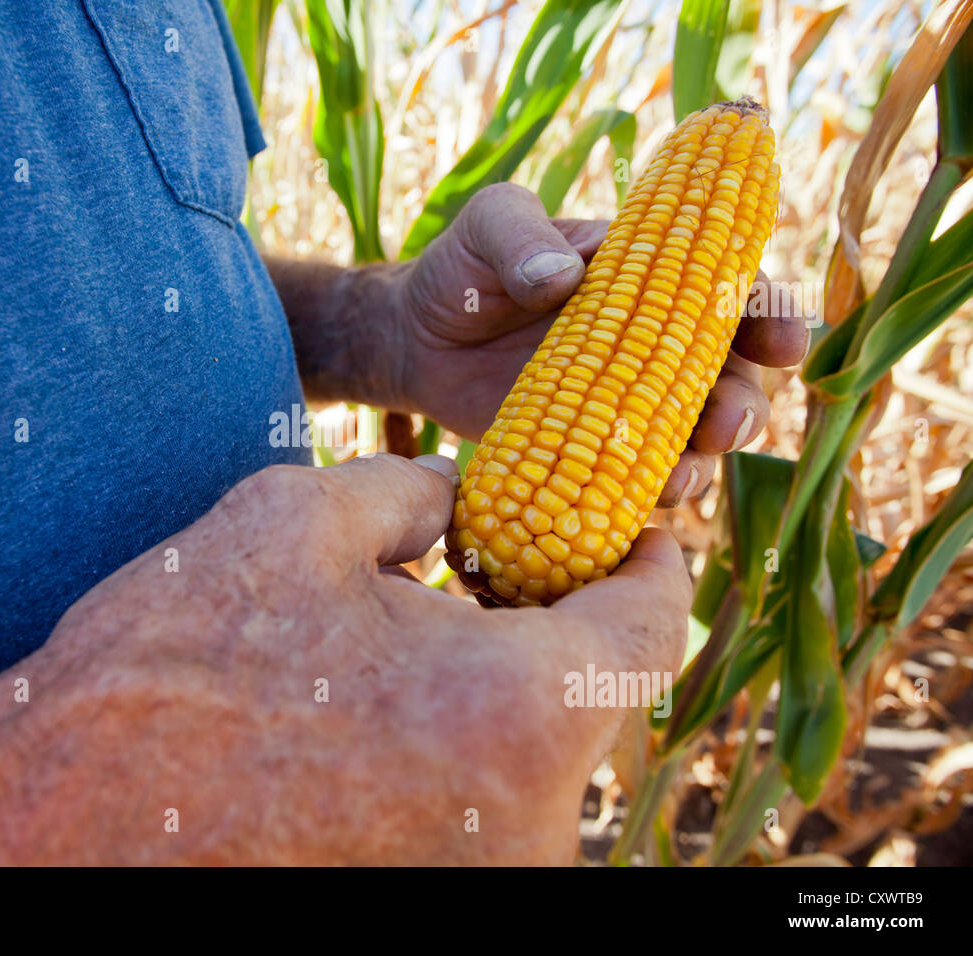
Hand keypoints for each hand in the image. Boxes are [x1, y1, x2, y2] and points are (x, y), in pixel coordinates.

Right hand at [29, 452, 689, 863]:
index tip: (638, 524)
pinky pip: (491, 805)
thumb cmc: (172, 664)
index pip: (649, 625)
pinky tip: (397, 700)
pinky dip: (469, 743)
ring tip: (440, 623)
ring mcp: (483, 877)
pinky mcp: (433, 899)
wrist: (62, 816)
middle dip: (566, 615)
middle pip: (598, 695)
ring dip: (512, 684)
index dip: (652, 559)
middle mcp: (528, 822)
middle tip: (519, 558)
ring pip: (541, 756)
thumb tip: (471, 495)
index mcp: (516, 711)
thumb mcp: (298, 521)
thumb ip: (418, 493)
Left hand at [394, 183, 809, 504]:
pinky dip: (642, 497)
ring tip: (683, 475)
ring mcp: (625, 405)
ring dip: (703, 462)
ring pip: (694, 442)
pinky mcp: (590, 454)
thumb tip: (560, 276)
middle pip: (731, 381)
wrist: (418, 339)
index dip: (768, 316)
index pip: (730, 293)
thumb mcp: (489, 224)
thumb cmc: (466, 267)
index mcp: (654, 277)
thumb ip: (521, 235)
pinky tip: (633, 505)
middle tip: (726, 424)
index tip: (781, 341)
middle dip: (744, 406)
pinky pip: (635, 483)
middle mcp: (655, 346)